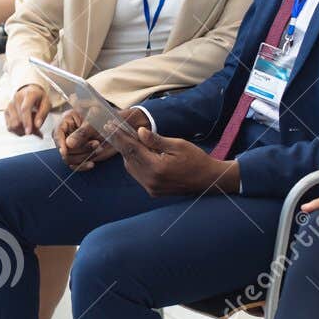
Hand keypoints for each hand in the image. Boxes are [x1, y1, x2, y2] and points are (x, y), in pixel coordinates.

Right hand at [4, 84, 51, 135]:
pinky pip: (9, 127)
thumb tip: (37, 126)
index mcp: (29, 94)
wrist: (31, 92)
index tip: (29, 132)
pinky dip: (17, 131)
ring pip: (12, 125)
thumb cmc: (39, 99)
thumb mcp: (46, 104)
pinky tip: (24, 127)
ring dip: (22, 131)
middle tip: (37, 130)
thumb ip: (42, 114)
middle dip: (27, 128)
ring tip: (30, 127)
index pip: (25, 109)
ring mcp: (10, 105)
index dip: (26, 122)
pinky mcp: (6, 112)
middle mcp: (16, 98)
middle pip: (18, 120)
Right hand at [56, 106, 147, 168]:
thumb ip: (81, 133)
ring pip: (69, 158)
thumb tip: (68, 145)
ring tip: (100, 148)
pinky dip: (82, 165)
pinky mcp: (78, 154)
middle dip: (79, 149)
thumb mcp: (93, 121)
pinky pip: (74, 164)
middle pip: (63, 149)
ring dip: (83, 157)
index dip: (60, 143)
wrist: (115, 125)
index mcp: (66, 121)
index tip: (65, 151)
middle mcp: (66, 134)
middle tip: (97, 144)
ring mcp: (71, 145)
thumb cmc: (104, 116)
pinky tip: (92, 164)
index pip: (57, 134)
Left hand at [108, 124, 236, 196]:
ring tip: (129, 140)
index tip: (110, 126)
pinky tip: (140, 153)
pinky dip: (136, 163)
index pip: (132, 149)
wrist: (208, 180)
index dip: (120, 136)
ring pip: (131, 168)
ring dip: (129, 154)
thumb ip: (156, 140)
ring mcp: (151, 188)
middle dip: (122, 143)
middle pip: (129, 159)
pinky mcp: (153, 191)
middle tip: (114, 130)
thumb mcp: (178, 145)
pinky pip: (138, 175)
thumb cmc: (196, 160)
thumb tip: (139, 132)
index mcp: (157, 168)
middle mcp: (151, 181)